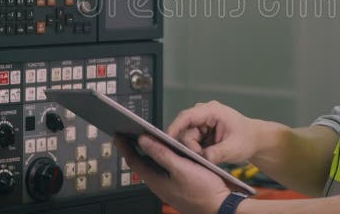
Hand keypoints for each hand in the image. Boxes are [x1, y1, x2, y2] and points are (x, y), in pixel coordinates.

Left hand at [114, 134, 230, 213]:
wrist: (222, 208)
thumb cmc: (203, 189)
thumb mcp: (181, 168)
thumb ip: (161, 153)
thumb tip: (142, 140)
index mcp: (157, 181)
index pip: (134, 161)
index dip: (125, 147)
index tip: (117, 134)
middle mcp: (160, 185)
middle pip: (142, 164)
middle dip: (135, 148)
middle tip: (130, 133)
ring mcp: (170, 187)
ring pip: (155, 167)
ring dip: (149, 153)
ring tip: (147, 139)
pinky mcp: (180, 187)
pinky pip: (166, 170)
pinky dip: (163, 158)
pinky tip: (169, 152)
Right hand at [167, 101, 259, 164]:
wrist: (254, 139)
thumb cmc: (247, 138)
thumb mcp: (234, 147)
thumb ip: (218, 153)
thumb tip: (203, 158)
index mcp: (212, 111)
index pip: (187, 116)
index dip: (175, 127)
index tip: (167, 139)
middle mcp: (204, 114)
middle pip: (185, 130)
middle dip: (191, 146)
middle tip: (203, 157)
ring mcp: (202, 123)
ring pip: (188, 138)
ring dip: (195, 150)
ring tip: (210, 156)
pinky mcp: (201, 132)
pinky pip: (192, 142)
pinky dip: (197, 150)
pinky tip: (207, 154)